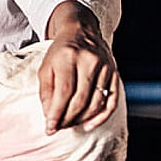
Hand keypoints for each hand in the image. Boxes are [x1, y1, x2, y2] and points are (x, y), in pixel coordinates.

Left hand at [39, 2, 119, 134]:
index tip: (50, 128)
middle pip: (80, 100)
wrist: (81, 32)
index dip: (57, 113)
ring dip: (81, 120)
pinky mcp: (115, 73)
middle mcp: (89, 61)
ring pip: (96, 103)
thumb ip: (46, 91)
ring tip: (69, 126)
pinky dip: (101, 117)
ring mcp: (105, 67)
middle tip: (58, 128)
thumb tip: (49, 117)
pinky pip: (111, 101)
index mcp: (68, 57)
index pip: (64, 92)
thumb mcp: (46, 66)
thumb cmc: (61, 52)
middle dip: (68, 119)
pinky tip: (88, 125)